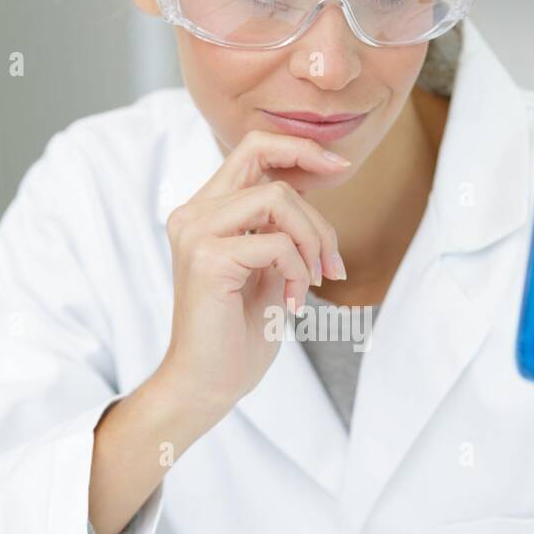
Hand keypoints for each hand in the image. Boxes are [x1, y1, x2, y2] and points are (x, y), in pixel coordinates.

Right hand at [158, 130, 348, 414]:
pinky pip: (277, 243)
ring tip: (314, 281)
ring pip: (277, 197)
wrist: (207, 384)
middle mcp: (193, 213)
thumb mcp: (270, 269)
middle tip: (333, 260)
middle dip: (314, 202)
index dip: (300, 149)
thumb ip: (281, 228)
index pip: (252, 149)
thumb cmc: (238, 334)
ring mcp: (196, 232)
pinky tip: (293, 303)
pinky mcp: (207, 258)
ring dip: (312, 240)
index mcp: (205, 211)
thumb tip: (315, 189)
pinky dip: (298, 270)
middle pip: (263, 158)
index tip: (341, 168)